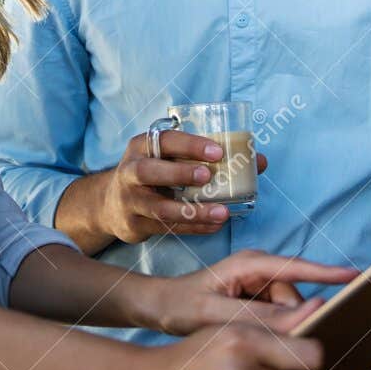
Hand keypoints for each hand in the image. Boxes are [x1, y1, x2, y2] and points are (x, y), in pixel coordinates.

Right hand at [95, 129, 266, 245]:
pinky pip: (166, 228)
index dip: (190, 145)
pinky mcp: (135, 224)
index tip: (218, 151)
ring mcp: (130, 200)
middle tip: (208, 176)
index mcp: (143, 146)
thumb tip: (258, 160)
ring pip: (159, 208)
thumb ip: (209, 156)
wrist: (111, 203)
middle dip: (179, 173)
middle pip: (149, 171)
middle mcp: (131, 171)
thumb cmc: (154, 172)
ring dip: (191, 211)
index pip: (165, 141)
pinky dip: (192, 228)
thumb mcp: (171, 157)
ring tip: (221, 212)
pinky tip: (214, 226)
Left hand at [145, 249, 356, 335]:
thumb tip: (303, 317)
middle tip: (269, 346)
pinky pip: (278, 317)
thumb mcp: (215, 314)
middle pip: (296, 298)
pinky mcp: (258, 300)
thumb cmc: (181, 305)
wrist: (159, 307)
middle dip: (292, 322)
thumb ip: (259, 317)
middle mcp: (260, 270)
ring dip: (280, 330)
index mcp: (251, 264)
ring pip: (289, 312)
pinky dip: (274, 331)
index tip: (356, 277)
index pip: (298, 268)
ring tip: (250, 342)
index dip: (328, 274)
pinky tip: (257, 343)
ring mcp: (260, 284)